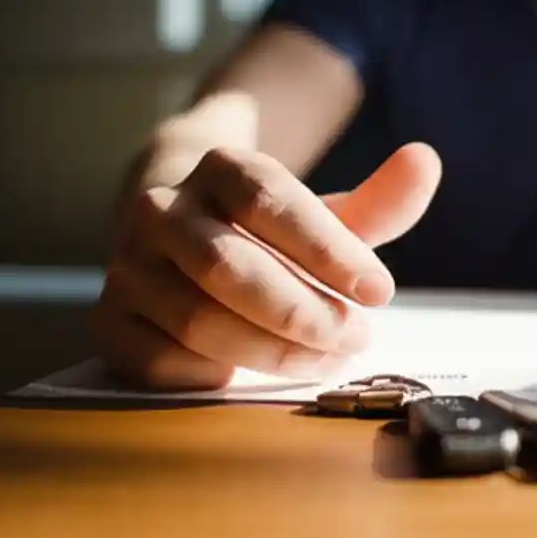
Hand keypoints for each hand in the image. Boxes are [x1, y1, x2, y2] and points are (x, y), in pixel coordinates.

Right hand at [92, 140, 441, 390]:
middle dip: (301, 312)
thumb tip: (425, 161)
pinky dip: (214, 376)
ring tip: (323, 359)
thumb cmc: (270, 233)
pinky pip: (159, 361)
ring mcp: (127, 265)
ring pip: (197, 319)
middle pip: (228, 266)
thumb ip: (379, 201)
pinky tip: (253, 375)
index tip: (381, 292)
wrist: (183, 235)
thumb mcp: (328, 215)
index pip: (271, 202)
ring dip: (270, 351)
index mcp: (220, 168)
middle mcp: (161, 209)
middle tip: (355, 337)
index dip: (330, 251)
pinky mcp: (110, 320)